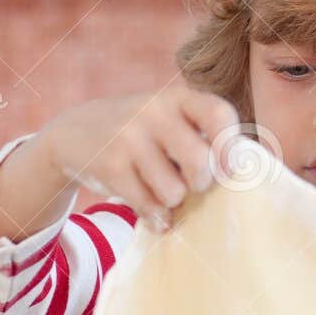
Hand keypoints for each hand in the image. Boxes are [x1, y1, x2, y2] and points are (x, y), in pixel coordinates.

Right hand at [44, 80, 240, 233]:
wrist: (76, 132)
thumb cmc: (144, 132)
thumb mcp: (170, 118)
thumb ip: (202, 136)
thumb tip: (240, 174)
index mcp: (178, 98)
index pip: (218, 114)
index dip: (231, 145)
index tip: (229, 169)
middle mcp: (154, 111)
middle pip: (200, 161)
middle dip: (202, 183)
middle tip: (194, 184)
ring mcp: (129, 137)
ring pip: (174, 191)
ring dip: (174, 200)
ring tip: (165, 190)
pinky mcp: (110, 165)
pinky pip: (148, 205)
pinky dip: (157, 216)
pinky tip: (155, 211)